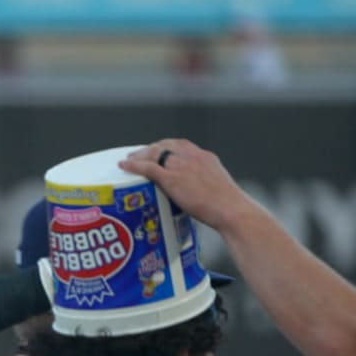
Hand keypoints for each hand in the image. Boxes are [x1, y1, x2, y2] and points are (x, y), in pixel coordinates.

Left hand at [118, 139, 259, 234]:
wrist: (231, 210)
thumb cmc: (228, 207)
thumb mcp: (218, 188)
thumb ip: (205, 186)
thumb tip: (198, 196)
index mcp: (206, 157)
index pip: (182, 145)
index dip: (167, 147)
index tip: (159, 150)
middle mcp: (193, 157)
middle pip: (166, 146)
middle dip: (151, 148)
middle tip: (139, 154)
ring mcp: (182, 166)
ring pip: (155, 153)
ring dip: (140, 155)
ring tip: (130, 160)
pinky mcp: (172, 178)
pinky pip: (148, 167)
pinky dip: (134, 165)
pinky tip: (124, 165)